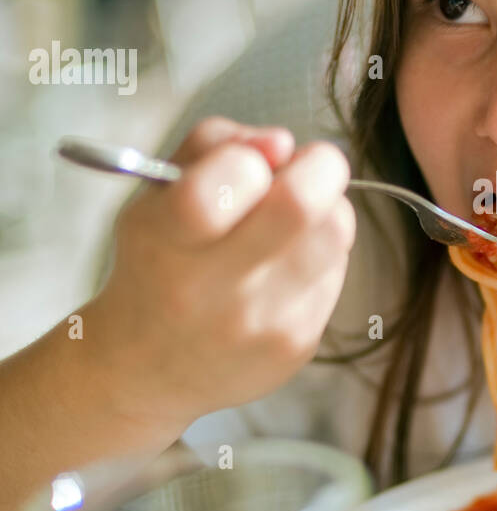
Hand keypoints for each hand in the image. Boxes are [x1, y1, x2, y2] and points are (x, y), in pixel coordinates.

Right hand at [85, 116, 355, 432]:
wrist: (147, 367)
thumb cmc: (158, 262)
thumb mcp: (159, 191)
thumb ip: (215, 143)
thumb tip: (281, 143)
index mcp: (169, 237)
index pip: (231, 177)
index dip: (250, 158)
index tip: (250, 164)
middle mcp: (215, 289)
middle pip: (302, 204)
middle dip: (320, 167)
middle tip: (312, 167)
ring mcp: (262, 323)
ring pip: (335, 232)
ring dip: (326, 211)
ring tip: (294, 221)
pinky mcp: (298, 345)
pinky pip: (336, 273)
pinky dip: (321, 256)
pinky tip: (286, 267)